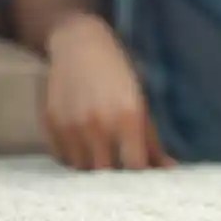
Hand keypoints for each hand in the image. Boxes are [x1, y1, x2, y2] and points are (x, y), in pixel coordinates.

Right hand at [42, 14, 175, 170]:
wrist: (81, 46)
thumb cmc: (120, 75)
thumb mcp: (142, 104)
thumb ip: (152, 140)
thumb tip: (169, 169)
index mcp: (128, 117)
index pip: (134, 166)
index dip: (139, 174)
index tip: (143, 173)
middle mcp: (98, 124)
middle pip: (106, 172)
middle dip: (116, 173)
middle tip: (122, 163)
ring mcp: (71, 126)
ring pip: (82, 167)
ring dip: (94, 165)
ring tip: (103, 150)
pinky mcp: (51, 124)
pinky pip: (63, 157)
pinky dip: (75, 157)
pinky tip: (84, 144)